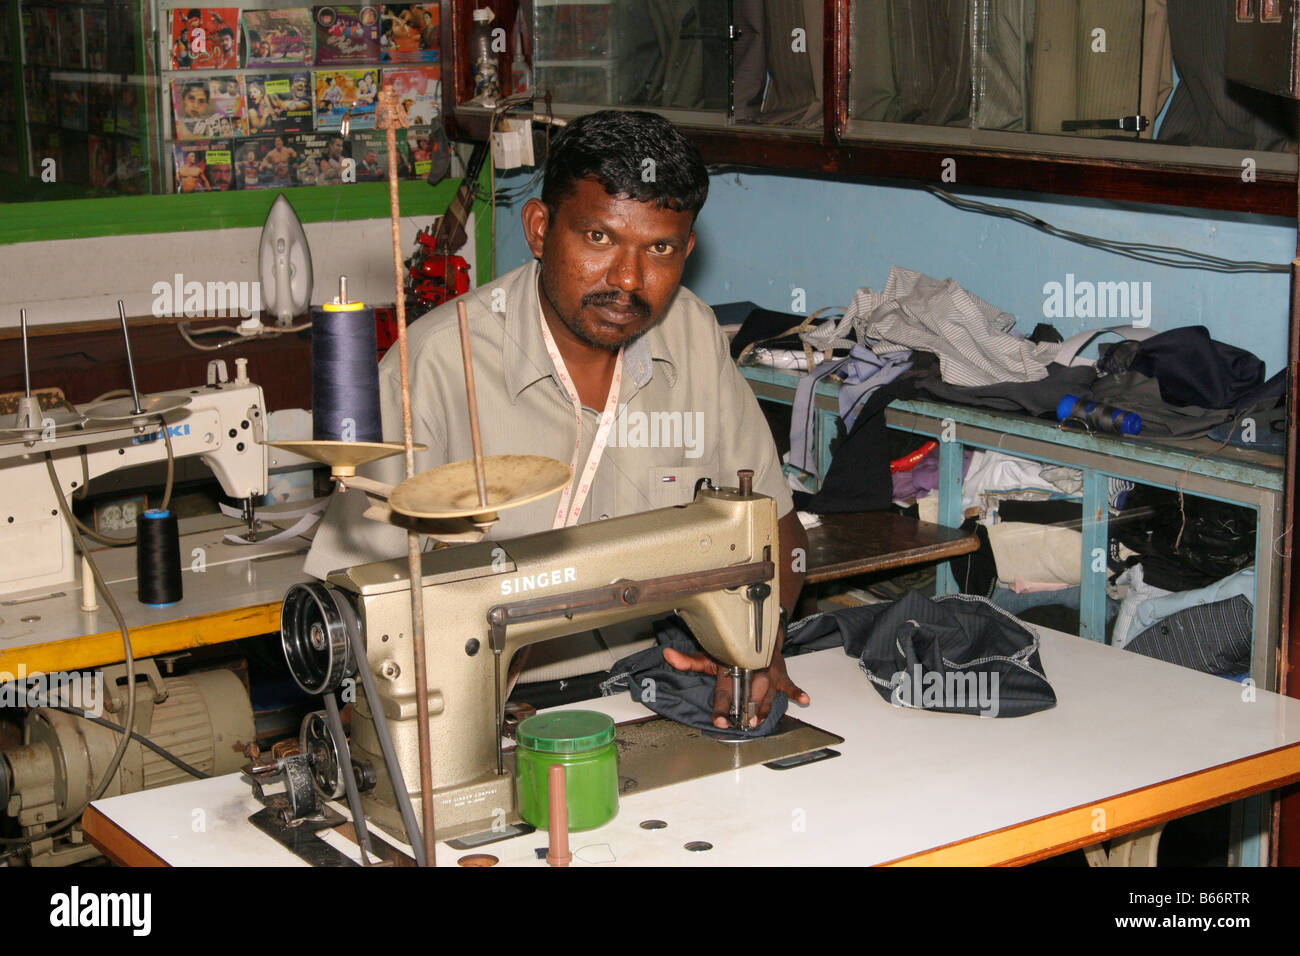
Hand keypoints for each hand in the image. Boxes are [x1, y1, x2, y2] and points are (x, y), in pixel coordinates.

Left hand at [662, 646, 809, 729]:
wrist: (758, 631)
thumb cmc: (733, 648)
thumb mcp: (710, 654)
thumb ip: (690, 661)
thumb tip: (668, 655)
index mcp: (731, 666)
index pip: (724, 691)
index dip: (720, 708)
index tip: (719, 721)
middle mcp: (751, 669)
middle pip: (749, 693)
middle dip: (746, 708)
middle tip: (745, 723)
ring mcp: (768, 672)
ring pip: (767, 693)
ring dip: (764, 708)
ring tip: (759, 721)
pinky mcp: (781, 675)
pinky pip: (790, 684)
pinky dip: (797, 692)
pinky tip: (804, 700)